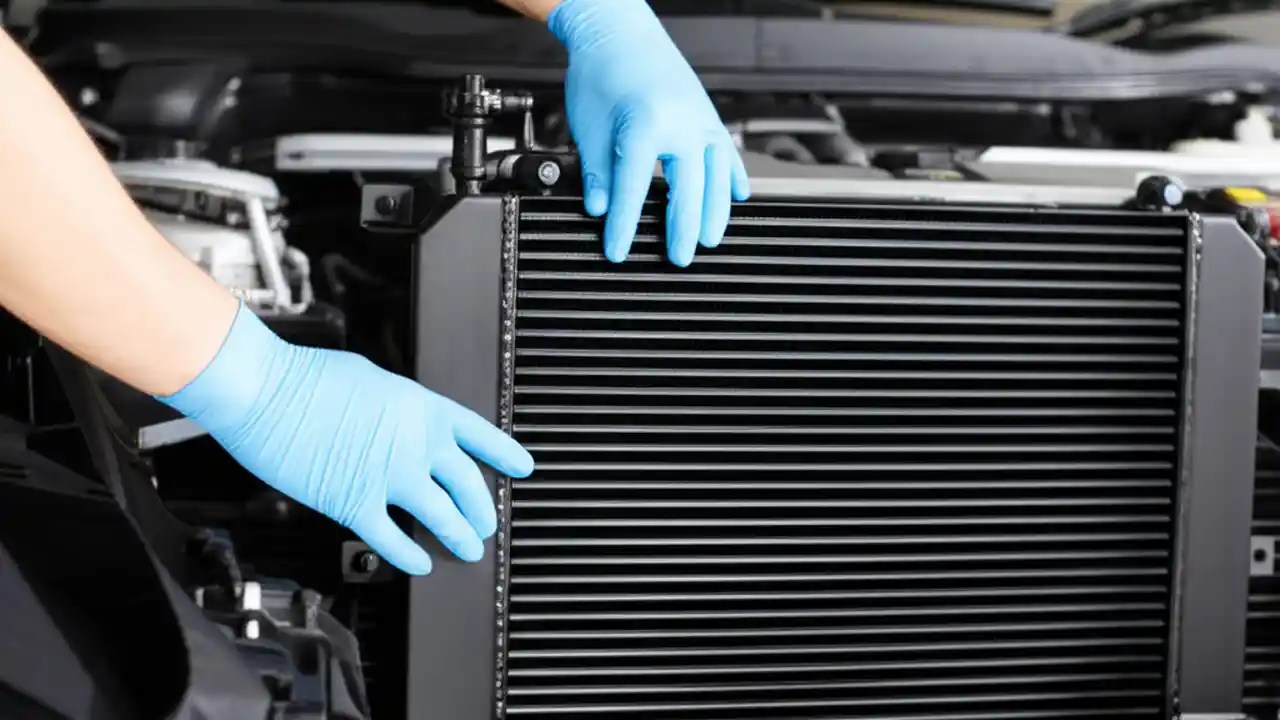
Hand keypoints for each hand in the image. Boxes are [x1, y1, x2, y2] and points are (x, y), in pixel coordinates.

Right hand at [156, 304, 533, 574]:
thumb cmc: (305, 376)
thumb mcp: (371, 379)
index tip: (522, 467)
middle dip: (482, 508)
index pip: (478, 434)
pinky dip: (412, 557)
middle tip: (487, 523)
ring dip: (459, 537)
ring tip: (468, 549)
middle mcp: (416, 443)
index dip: (504, 453)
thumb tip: (402, 425)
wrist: (264, 388)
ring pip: (442, 518)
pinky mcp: (355, 503)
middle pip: (467, 484)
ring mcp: (390, 476)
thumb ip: (398, 408)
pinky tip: (420, 564)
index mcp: (422, 407)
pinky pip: (394, 541)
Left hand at [549, 0, 750, 266]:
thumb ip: (597, 173)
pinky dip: (734, 176)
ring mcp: (700, 118)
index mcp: (646, 124)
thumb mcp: (589, 126)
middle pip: (688, 187)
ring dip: (716, 210)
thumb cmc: (601, 70)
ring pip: (718, 173)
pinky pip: (728, 152)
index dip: (626, 226)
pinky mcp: (708, 114)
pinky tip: (739, 196)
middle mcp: (681, 122)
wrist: (618, 30)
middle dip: (683, 227)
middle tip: (679, 258)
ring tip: (711, 239)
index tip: (618, 253)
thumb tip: (602, 210)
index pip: (636, 189)